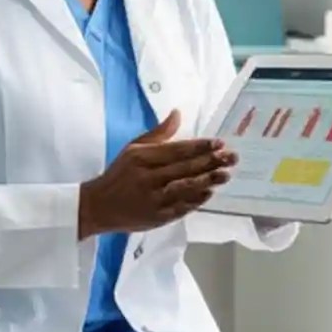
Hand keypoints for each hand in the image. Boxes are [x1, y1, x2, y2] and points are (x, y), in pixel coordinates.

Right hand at [78, 110, 234, 238]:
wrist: (99, 206)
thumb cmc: (120, 174)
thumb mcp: (133, 148)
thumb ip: (158, 133)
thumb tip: (178, 113)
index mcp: (142, 158)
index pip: (176, 150)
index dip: (199, 147)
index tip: (219, 143)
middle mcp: (148, 178)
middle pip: (184, 168)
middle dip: (210, 162)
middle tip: (231, 158)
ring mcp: (152, 199)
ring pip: (184, 188)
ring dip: (207, 181)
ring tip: (226, 174)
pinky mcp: (156, 217)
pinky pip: (180, 207)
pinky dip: (196, 200)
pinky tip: (210, 193)